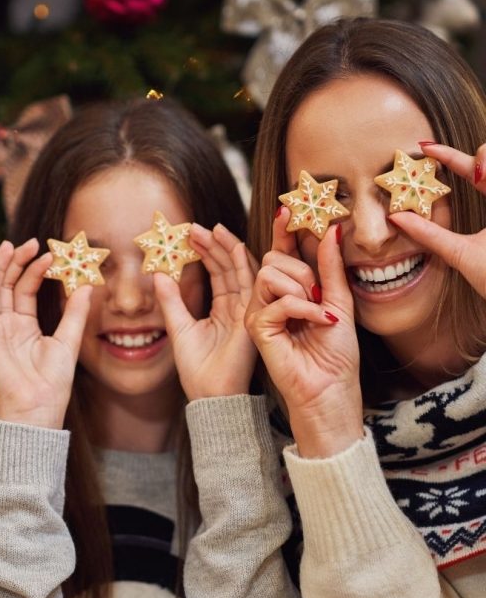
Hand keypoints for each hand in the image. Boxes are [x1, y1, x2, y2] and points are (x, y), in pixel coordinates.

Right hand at [0, 239, 91, 428]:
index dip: (36, 270)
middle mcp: (7, 325)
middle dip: (18, 261)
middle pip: (9, 285)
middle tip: (33, 242)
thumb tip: (87, 285)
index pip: (26, 290)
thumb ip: (75, 312)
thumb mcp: (68, 340)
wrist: (38, 406)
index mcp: (25, 327)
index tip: (51, 252)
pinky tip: (0, 263)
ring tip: (15, 245)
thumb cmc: (53, 382)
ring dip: (3, 265)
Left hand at [154, 222, 257, 398]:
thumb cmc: (197, 369)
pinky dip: (244, 264)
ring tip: (213, 229)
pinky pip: (252, 285)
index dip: (206, 252)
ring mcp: (249, 311)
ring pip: (242, 271)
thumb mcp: (178, 327)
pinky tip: (233, 246)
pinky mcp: (254, 317)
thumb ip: (171, 301)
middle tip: (198, 226)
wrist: (210, 396)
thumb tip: (158, 274)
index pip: (218, 273)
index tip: (190, 233)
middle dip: (216, 244)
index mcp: (223, 310)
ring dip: (228, 248)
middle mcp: (239, 307)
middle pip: (230, 267)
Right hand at [245, 210, 362, 456]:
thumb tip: (332, 229)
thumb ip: (331, 267)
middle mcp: (269, 298)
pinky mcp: (257, 327)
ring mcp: (260, 311)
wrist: (331, 389)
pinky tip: (319, 321)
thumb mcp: (340, 301)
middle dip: (303, 270)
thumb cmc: (335, 353)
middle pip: (274, 258)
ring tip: (317, 312)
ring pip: (271, 273)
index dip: (283, 230)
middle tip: (321, 296)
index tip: (287, 208)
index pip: (281, 252)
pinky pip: (278, 300)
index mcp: (288, 290)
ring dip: (302, 289)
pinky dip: (305, 308)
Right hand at [388, 142, 485, 298]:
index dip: (449, 154)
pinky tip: (475, 187)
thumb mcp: (462, 255)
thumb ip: (430, 234)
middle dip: (466, 160)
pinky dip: (483, 185)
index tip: (426, 148)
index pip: (478, 165)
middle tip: (438, 161)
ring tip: (456, 170)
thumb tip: (398, 218)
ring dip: (478, 172)